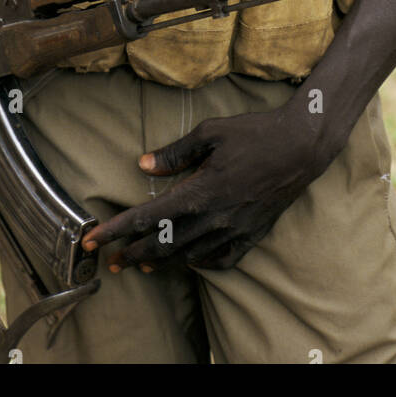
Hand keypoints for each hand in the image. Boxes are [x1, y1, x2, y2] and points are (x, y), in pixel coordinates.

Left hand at [81, 106, 323, 272]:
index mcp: (200, 192)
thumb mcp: (210, 133)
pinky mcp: (251, 236)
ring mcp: (234, 231)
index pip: (148, 218)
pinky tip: (190, 260)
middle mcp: (214, 218)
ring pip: (188, 257)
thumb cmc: (254, 133)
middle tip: (111, 261)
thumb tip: (143, 165)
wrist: (301, 147)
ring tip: (141, 264)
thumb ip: (175, 152)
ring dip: (160, 262)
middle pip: (163, 245)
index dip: (117, 230)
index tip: (94, 240)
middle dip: (132, 254)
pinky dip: (200, 263)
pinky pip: (220, 261)